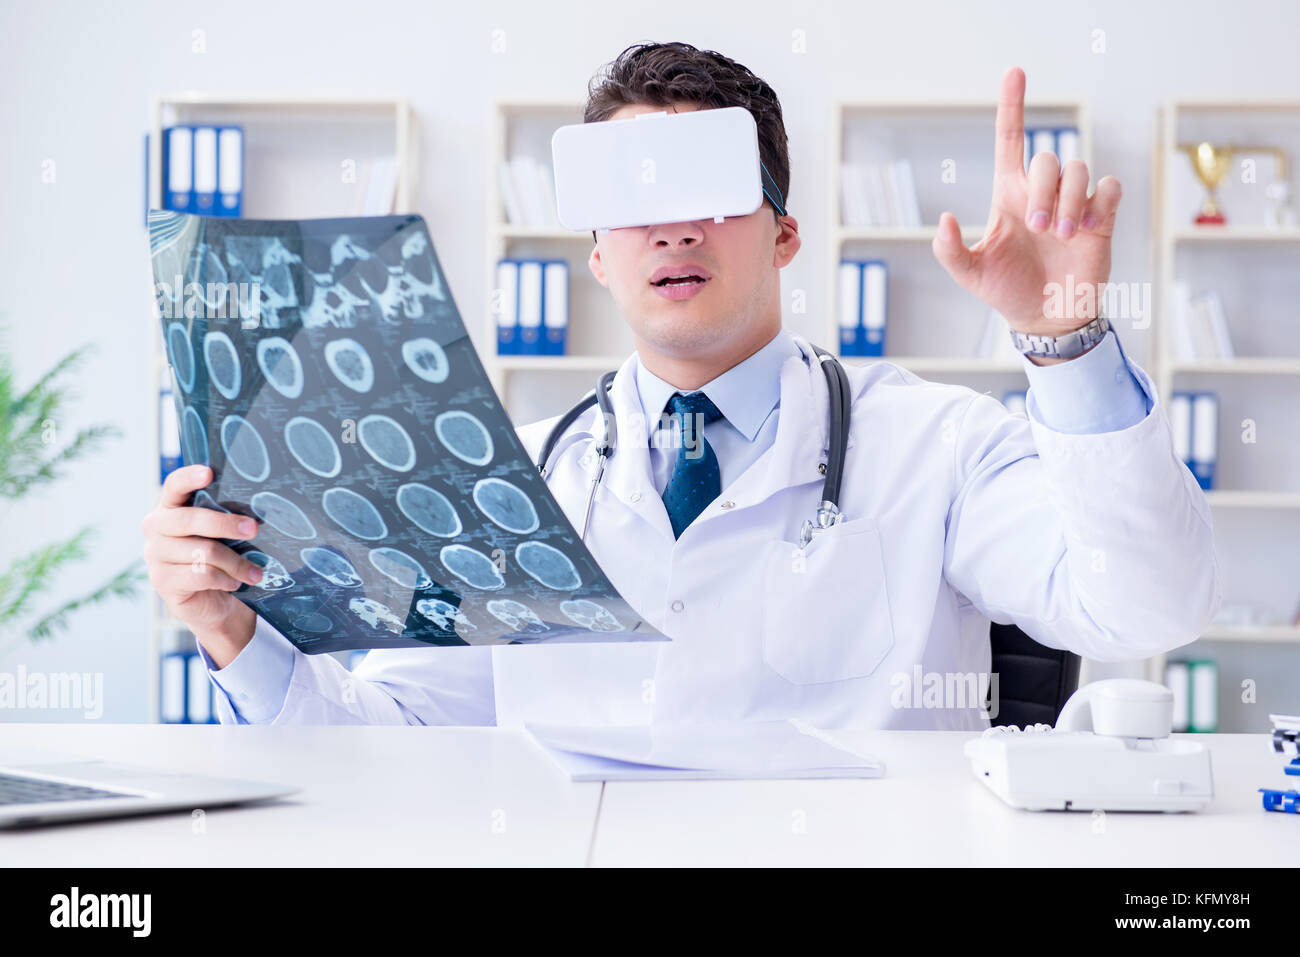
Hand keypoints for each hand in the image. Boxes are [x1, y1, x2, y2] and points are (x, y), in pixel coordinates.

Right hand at [140, 465, 260, 666]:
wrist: (214, 605)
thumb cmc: (222, 561)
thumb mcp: (225, 537)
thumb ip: (227, 519)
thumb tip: (256, 513)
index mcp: (170, 507)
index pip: (173, 486)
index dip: (189, 478)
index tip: (209, 472)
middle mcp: (155, 527)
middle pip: (190, 519)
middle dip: (226, 524)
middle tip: (254, 528)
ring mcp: (154, 555)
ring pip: (201, 551)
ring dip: (235, 562)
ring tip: (255, 572)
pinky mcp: (162, 580)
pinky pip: (201, 574)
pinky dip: (225, 579)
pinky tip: (235, 583)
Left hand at [932, 66, 1121, 347]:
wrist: (1045, 317)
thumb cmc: (1007, 291)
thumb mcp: (971, 274)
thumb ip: (949, 251)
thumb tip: (945, 219)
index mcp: (1009, 196)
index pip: (1010, 140)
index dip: (1012, 106)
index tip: (1015, 72)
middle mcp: (1042, 193)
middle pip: (1048, 158)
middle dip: (1043, 190)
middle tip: (1039, 229)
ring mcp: (1073, 203)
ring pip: (1079, 169)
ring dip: (1069, 201)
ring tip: (1060, 236)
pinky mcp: (1101, 216)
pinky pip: (1109, 186)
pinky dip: (1099, 202)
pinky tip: (1087, 229)